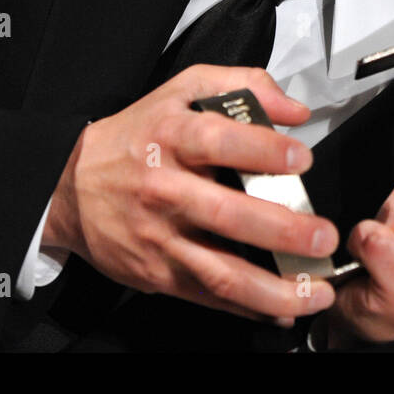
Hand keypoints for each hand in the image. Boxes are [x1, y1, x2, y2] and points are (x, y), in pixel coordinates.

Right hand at [43, 65, 336, 325]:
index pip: (219, 142)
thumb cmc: (137, 136)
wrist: (70, 187)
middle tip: (324, 237)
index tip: (302, 160)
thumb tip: (294, 112)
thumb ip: (243, 86)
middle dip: (283, 231)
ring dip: (275, 288)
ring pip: (221, 270)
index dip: (264, 151)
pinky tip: (285, 307)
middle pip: (226, 215)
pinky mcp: (158, 274)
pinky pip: (210, 296)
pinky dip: (250, 307)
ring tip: (316, 290)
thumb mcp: (183, 90)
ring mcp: (161, 237)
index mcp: (173, 137)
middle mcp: (165, 189)